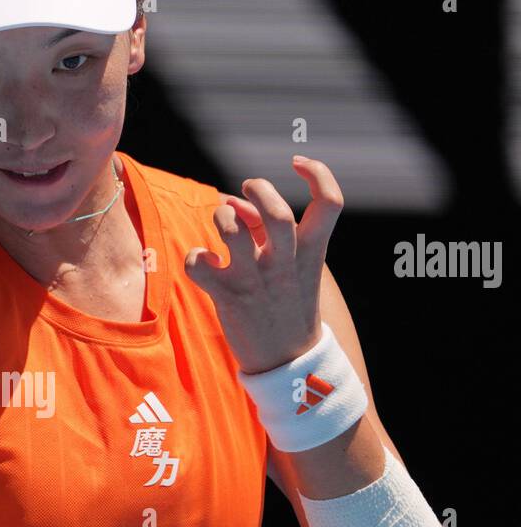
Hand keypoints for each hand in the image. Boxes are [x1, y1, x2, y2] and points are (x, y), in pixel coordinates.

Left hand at [184, 156, 344, 373]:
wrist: (287, 363)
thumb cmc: (286, 306)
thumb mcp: (292, 267)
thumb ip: (264, 230)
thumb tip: (231, 199)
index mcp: (311, 253)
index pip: (331, 203)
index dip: (318, 173)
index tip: (297, 163)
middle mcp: (285, 264)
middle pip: (276, 213)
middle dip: (258, 189)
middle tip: (248, 187)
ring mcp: (256, 280)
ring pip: (232, 230)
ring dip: (223, 217)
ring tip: (223, 222)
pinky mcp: (228, 296)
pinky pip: (200, 264)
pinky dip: (195, 257)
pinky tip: (203, 263)